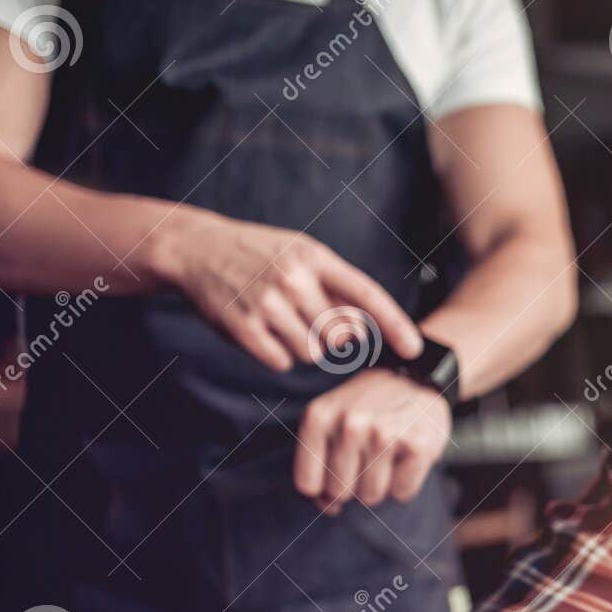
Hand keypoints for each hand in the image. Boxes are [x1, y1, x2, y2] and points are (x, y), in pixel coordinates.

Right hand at [153, 209, 423, 371]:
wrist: (197, 249)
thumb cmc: (261, 255)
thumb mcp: (302, 254)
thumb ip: (335, 287)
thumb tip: (365, 329)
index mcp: (315, 258)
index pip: (366, 295)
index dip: (394, 324)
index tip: (414, 348)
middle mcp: (293, 279)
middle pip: (338, 337)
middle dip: (329, 337)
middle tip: (305, 318)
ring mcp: (267, 302)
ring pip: (312, 354)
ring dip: (302, 347)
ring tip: (281, 321)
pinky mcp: (242, 326)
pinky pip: (281, 362)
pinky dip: (276, 355)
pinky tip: (262, 331)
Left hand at [294, 369, 449, 513]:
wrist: (417, 378)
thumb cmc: (368, 409)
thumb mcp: (333, 421)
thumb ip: (320, 465)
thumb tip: (329, 508)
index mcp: (319, 416)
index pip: (308, 484)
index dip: (323, 488)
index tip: (336, 473)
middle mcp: (350, 424)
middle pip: (341, 493)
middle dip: (354, 486)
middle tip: (368, 459)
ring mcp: (385, 434)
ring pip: (372, 496)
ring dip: (381, 486)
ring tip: (388, 457)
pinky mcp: (417, 445)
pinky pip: (402, 492)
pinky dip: (406, 484)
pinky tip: (407, 457)